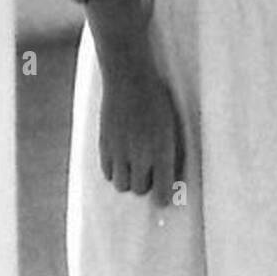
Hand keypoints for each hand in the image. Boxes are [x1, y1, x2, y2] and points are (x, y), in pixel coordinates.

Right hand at [99, 60, 183, 206]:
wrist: (130, 77)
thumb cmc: (158, 97)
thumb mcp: (172, 124)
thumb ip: (170, 151)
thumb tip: (169, 176)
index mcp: (162, 151)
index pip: (161, 193)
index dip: (163, 197)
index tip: (164, 197)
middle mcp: (140, 156)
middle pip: (140, 190)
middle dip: (146, 185)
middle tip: (150, 171)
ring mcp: (120, 152)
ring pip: (122, 186)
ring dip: (129, 179)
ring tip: (134, 164)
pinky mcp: (104, 146)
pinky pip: (107, 173)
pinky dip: (114, 170)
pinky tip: (121, 157)